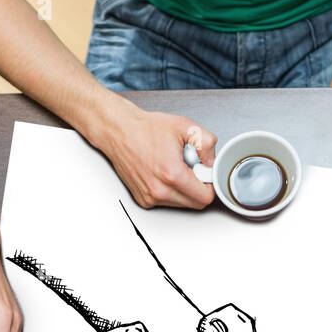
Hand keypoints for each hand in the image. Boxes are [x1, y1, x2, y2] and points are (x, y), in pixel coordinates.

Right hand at [99, 105, 217, 208]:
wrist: (119, 132)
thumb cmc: (145, 129)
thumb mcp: (185, 127)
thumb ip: (207, 143)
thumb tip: (211, 162)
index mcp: (172, 174)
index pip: (205, 197)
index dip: (210, 184)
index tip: (205, 173)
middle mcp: (159, 190)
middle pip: (196, 204)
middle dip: (198, 187)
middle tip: (191, 168)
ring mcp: (150, 197)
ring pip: (182, 205)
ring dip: (184, 190)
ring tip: (175, 168)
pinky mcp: (143, 200)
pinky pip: (167, 203)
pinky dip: (171, 191)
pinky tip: (164, 173)